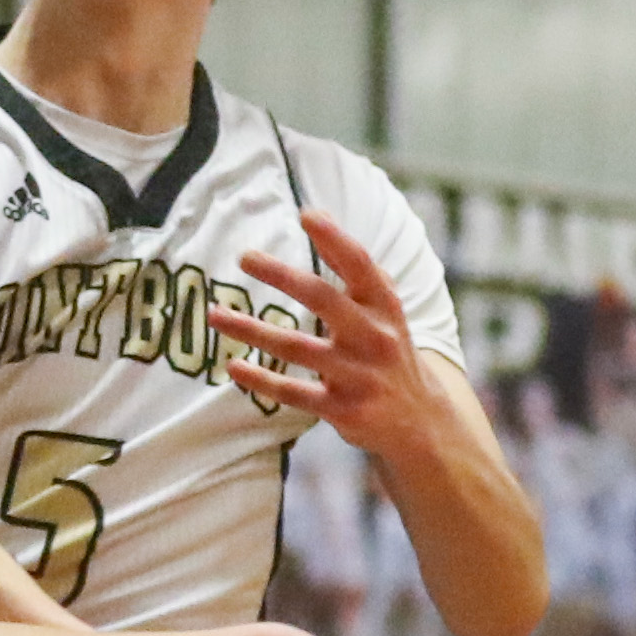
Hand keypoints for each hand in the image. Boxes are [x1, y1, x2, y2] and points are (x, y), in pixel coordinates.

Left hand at [230, 214, 443, 460]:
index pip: (361, 265)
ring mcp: (358, 376)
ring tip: (215, 314)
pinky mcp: (342, 410)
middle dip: (281, 275)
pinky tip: (233, 365)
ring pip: (296, 347)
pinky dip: (260, 379)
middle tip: (244, 257)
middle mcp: (373, 337)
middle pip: (323, 299)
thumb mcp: (386, 312)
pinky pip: (293, 392)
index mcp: (385, 308)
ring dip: (250, 329)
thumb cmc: (388, 353)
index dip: (335, 239)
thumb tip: (316, 216)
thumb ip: (355, 272)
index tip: (305, 214)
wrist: (420, 421)